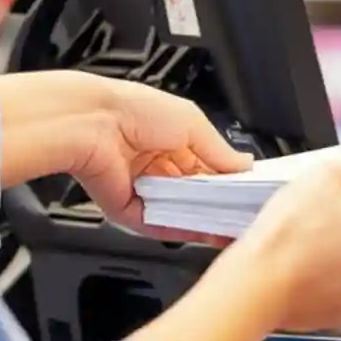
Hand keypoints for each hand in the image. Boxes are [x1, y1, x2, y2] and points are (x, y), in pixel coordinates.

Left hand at [68, 79, 252, 235]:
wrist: (91, 124)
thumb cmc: (134, 109)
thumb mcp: (193, 123)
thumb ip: (220, 151)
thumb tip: (244, 165)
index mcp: (172, 140)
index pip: (208, 167)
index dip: (229, 182)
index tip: (249, 193)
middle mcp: (157, 165)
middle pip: (196, 193)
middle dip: (219, 204)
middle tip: (244, 213)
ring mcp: (144, 190)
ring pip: (181, 213)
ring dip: (205, 220)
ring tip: (231, 224)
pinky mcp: (129, 211)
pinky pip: (160, 226)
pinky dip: (183, 230)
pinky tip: (206, 231)